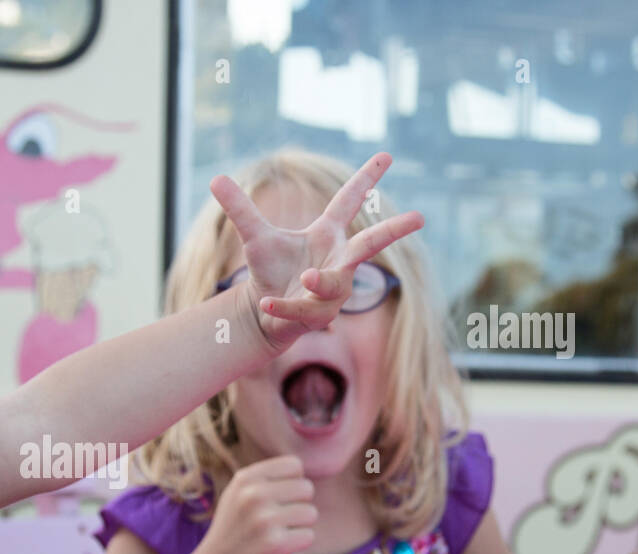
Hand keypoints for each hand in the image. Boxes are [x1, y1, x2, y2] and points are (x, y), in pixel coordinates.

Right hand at [193, 455, 316, 553]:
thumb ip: (263, 480)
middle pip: (307, 488)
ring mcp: (264, 519)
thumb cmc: (232, 532)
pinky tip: (278, 548)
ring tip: (275, 534)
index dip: (293, 484)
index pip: (294, 465)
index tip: (278, 500)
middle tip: (277, 522)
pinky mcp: (275, 543)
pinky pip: (309, 536)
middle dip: (298, 506)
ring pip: (311, 513)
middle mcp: (253, 494)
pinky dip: (298, 544)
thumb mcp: (236, 496)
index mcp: (245, 478)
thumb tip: (299, 468)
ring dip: (299, 527)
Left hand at [211, 152, 423, 351]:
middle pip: (371, 244)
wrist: (264, 312)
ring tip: (306, 277)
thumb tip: (215, 177)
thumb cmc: (270, 270)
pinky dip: (282, 305)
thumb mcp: (255, 238)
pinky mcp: (317, 315)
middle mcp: (338, 261)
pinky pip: (301, 308)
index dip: (366, 178)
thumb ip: (240, 209)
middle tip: (421, 217)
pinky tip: (265, 302)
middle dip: (395, 230)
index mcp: (327, 235)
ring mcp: (332, 290)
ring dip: (321, 281)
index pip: (349, 202)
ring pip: (333, 283)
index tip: (387, 154)